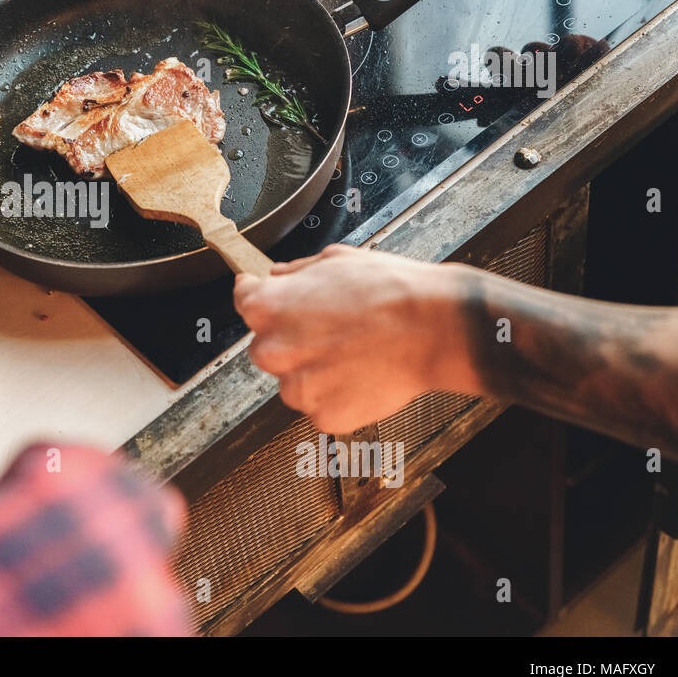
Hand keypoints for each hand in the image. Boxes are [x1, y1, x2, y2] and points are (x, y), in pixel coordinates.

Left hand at [233, 245, 479, 432]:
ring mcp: (297, 389)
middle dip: (290, 340)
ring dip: (314, 372)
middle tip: (329, 332)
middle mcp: (272, 351)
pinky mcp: (324, 416)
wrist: (434, 328)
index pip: (244, 301)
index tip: (269, 297)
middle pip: (266, 348)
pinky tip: (363, 375)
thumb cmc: (389, 291)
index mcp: (267, 308)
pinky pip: (321, 407)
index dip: (259, 296)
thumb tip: (276, 278)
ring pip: (294, 382)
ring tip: (353, 354)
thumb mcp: (334, 260)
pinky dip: (338, 396)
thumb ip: (294, 273)